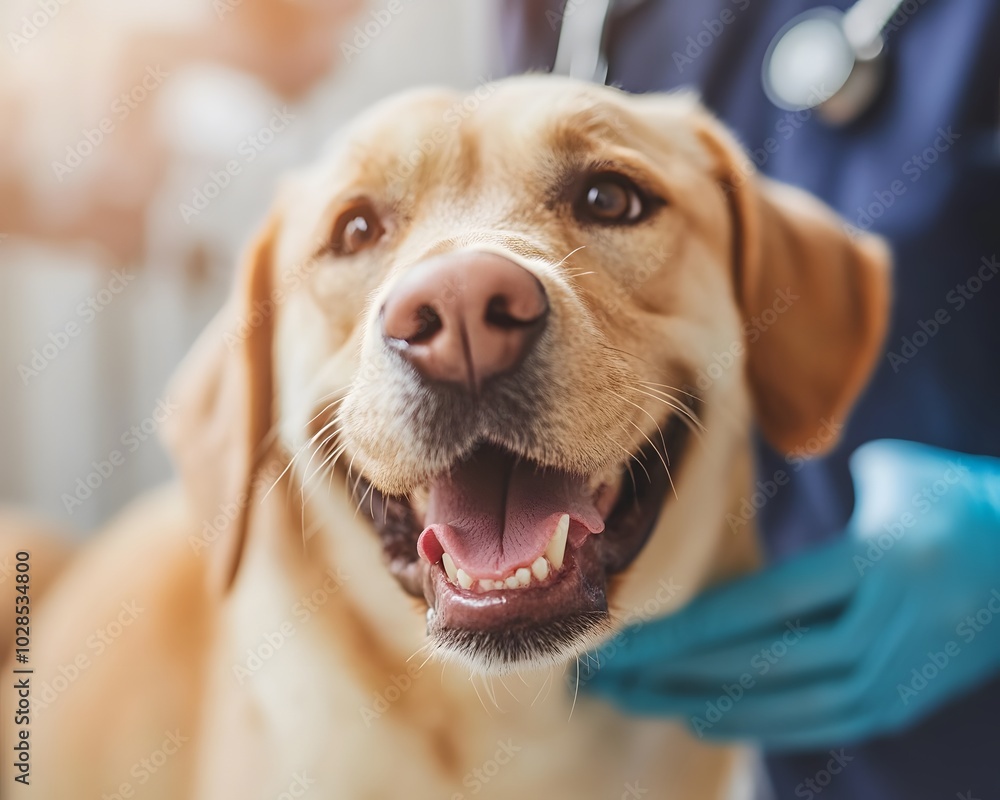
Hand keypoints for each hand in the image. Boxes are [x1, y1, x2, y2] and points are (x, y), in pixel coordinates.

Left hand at [584, 440, 999, 750]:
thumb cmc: (955, 500)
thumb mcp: (893, 476)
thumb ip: (820, 500)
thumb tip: (763, 507)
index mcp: (872, 564)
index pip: (757, 608)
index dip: (684, 631)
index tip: (623, 640)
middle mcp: (881, 628)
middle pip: (758, 663)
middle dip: (674, 675)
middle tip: (609, 678)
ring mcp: (897, 673)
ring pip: (783, 704)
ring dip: (705, 705)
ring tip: (641, 700)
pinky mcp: (904, 699)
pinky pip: (819, 722)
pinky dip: (757, 723)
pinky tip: (706, 716)